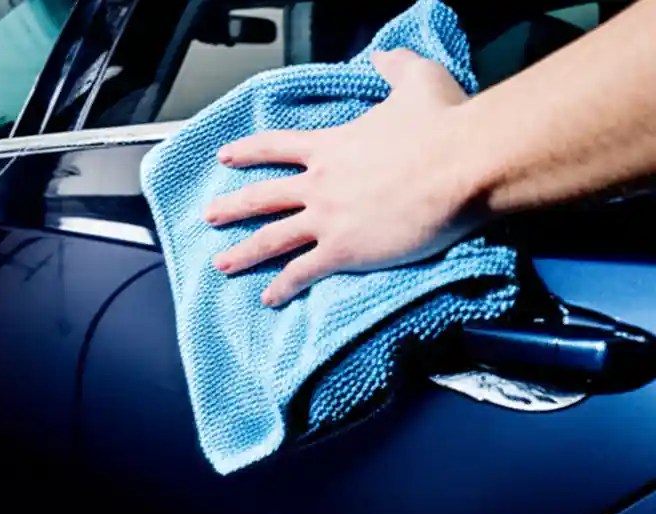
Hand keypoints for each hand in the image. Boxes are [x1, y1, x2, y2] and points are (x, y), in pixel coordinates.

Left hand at [205, 49, 483, 306]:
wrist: (462, 165)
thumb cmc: (444, 124)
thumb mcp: (418, 80)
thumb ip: (395, 67)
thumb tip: (384, 54)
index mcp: (331, 146)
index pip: (275, 146)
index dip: (247, 151)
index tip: (224, 158)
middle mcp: (320, 183)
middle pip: (262, 196)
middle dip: (232, 208)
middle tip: (208, 217)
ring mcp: (327, 218)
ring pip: (271, 238)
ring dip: (244, 253)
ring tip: (221, 264)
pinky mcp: (344, 250)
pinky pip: (303, 272)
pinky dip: (283, 287)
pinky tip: (268, 299)